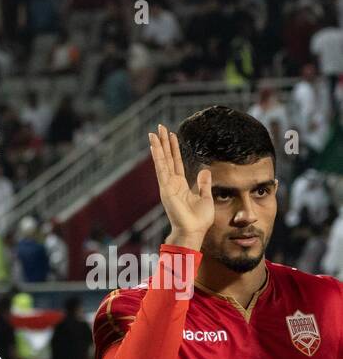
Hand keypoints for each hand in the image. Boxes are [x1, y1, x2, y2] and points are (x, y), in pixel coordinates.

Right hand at [149, 124, 211, 248]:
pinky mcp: (166, 189)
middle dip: (163, 143)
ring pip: (162, 161)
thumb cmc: (199, 219)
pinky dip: (158, 157)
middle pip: (166, 159)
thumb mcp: (205, 197)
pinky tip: (155, 147)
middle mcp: (171, 183)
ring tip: (153, 132)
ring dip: (158, 146)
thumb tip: (205, 170)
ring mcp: (167, 185)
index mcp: (180, 185)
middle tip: (159, 128)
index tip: (171, 136)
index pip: (176, 162)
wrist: (193, 231)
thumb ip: (204, 183)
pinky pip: (162, 169)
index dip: (173, 149)